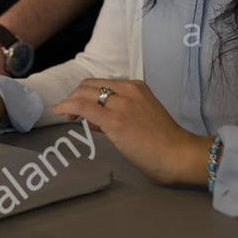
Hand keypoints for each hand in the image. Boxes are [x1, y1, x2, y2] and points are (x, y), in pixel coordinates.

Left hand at [52, 79, 212, 185]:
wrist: (178, 154)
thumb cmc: (163, 141)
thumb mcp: (142, 116)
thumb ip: (119, 112)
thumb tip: (92, 118)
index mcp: (136, 87)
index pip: (101, 83)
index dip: (85, 93)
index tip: (79, 107)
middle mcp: (128, 90)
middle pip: (89, 85)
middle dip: (75, 96)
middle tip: (69, 112)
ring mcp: (121, 104)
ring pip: (84, 93)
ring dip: (70, 102)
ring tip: (66, 116)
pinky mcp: (115, 120)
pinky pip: (83, 107)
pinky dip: (67, 106)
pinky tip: (59, 111)